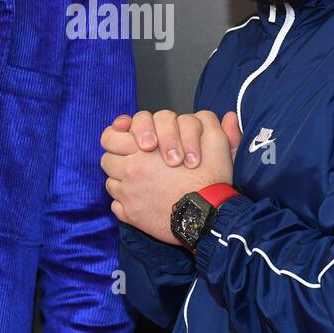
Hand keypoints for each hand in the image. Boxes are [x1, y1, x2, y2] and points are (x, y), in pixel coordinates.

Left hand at [101, 110, 234, 243]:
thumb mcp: (217, 142)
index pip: (110, 137)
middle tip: (136, 159)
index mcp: (143, 150)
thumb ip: (209, 123)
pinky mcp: (131, 216)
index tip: (131, 141)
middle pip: (107, 159)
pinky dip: (125, 202)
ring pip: (110, 182)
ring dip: (122, 179)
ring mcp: (128, 196)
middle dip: (118, 157)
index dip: (118, 135)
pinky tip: (143, 199)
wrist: (208, 217)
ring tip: (142, 180)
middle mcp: (130, 172)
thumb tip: (226, 116)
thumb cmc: (210, 180)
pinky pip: (116, 205)